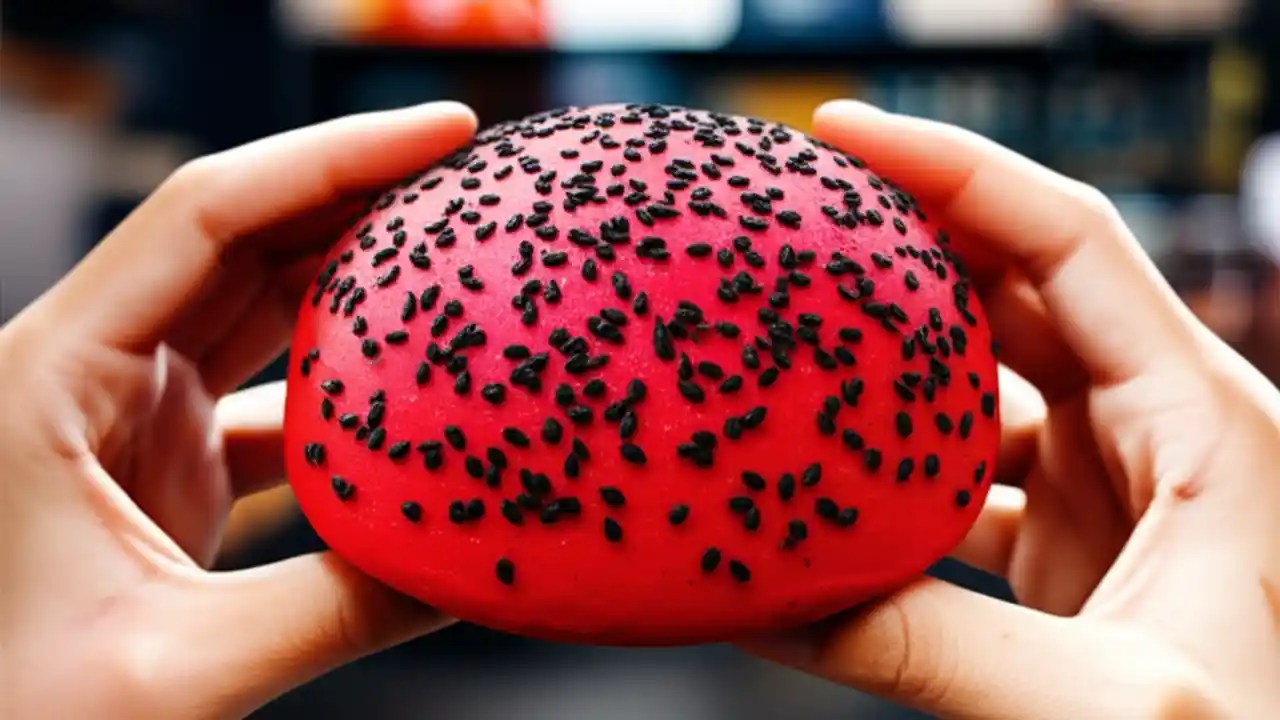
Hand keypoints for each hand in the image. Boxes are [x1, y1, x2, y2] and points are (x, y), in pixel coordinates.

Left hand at [3, 102, 476, 718]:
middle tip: (471, 174)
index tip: (442, 131)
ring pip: (259, 302)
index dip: (328, 156)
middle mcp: (85, 370)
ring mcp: (131, 411)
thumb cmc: (17, 719)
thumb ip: (333, 612)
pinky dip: (346, 382)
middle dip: (357, 191)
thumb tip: (477, 563)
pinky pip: (275, 390)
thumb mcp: (176, 670)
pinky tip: (414, 391)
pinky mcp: (171, 457)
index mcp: (47, 377)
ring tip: (456, 248)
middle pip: (239, 235)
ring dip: (355, 272)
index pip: (204, 215)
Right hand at [739, 101, 1279, 718]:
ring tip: (798, 336)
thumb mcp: (1101, 703)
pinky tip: (832, 479)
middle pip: (1016, 286)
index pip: (1070, 240)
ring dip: (892, 361)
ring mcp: (1110, 487)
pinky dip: (893, 469)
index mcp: (1208, 422)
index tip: (842, 135)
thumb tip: (767, 602)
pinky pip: (963, 471)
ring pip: (982, 381)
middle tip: (801, 216)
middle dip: (908, 240)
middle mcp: (1161, 433)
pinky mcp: (1067, 545)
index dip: (955, 171)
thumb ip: (930, 648)